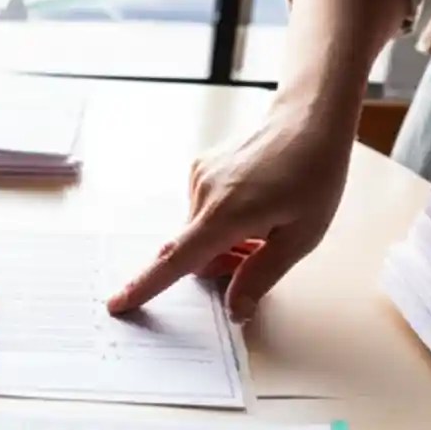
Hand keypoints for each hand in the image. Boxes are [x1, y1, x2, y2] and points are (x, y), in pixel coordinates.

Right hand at [107, 114, 348, 321]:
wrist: (309, 119)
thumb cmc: (313, 175)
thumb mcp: (300, 237)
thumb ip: (261, 276)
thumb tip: (234, 310)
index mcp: (225, 215)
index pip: (176, 260)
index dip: (145, 286)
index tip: (117, 303)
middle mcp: (203, 194)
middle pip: (193, 254)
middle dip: (220, 264)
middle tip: (260, 252)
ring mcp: (199, 177)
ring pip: (198, 233)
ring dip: (224, 241)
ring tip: (263, 223)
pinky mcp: (201, 168)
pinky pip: (202, 210)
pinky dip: (221, 219)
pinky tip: (252, 203)